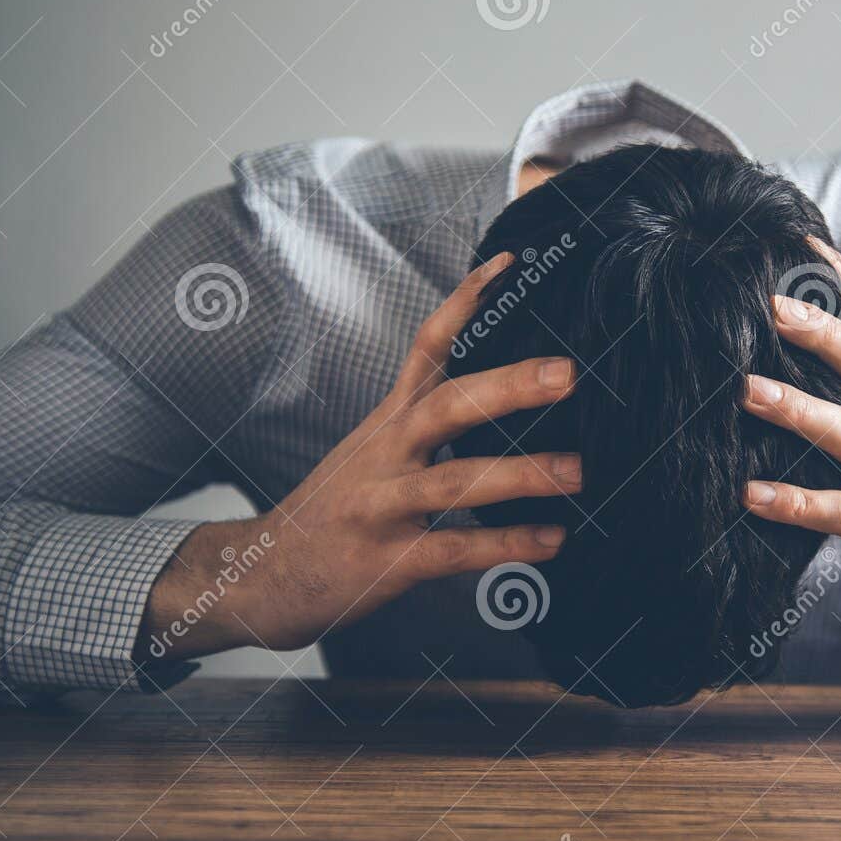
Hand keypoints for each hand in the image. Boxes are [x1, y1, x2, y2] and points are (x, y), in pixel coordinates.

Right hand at [138, 252, 581, 658]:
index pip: (425, 347)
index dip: (464, 303)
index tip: (507, 265)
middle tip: (568, 374)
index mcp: (387, 422)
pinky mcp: (387, 561)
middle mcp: (385, 454)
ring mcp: (383, 507)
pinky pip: (453, 549)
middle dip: (508, 386)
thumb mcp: (371, 453)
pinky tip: (551, 540)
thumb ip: (425, 426)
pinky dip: (505, 544)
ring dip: (521, 474)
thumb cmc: (333, 512)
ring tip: (578, 471)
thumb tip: (502, 395)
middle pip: (447, 405)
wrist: (262, 575)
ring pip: (454, 481)